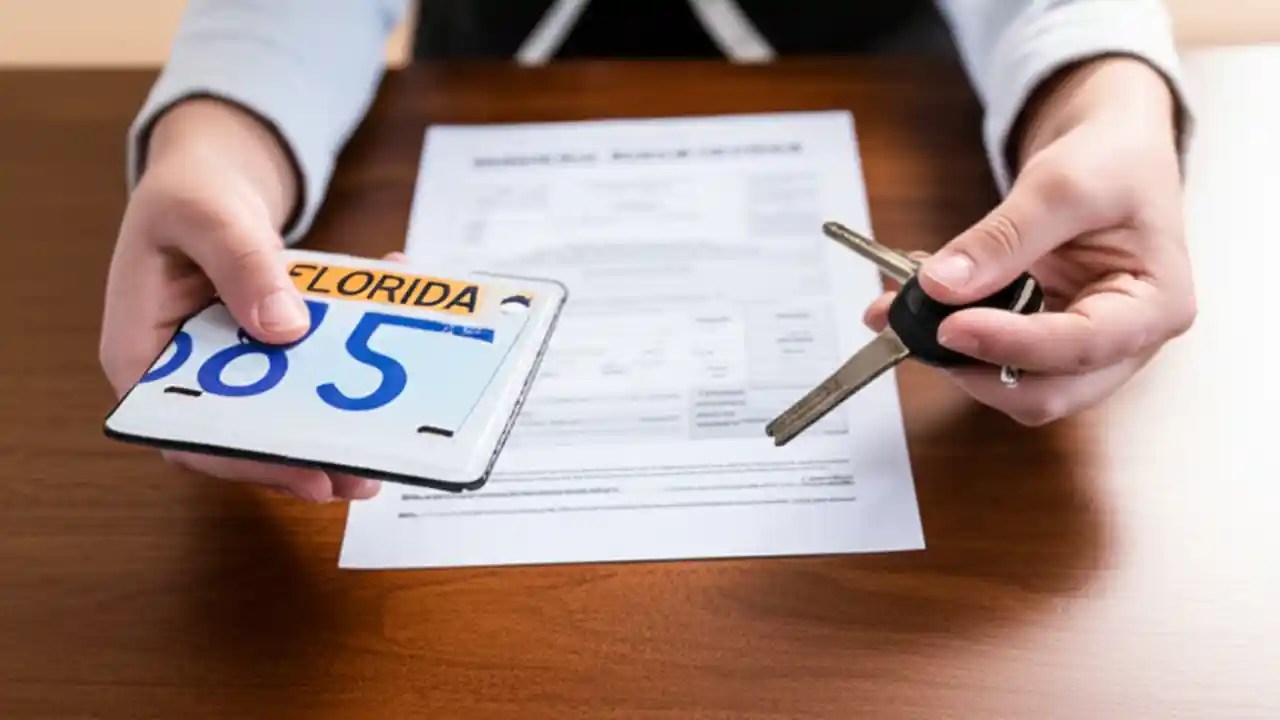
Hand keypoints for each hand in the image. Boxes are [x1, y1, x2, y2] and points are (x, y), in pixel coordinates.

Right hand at [100, 98, 381, 500]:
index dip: (242, 461)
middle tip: (364, 476)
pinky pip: (308, 375)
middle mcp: (183, 374)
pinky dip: (349, 369)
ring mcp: (228, 368)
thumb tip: (285, 327)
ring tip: (387, 448)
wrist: (211, 173)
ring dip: (333, 432)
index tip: (303, 472)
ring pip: (279, 416)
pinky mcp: (269, 355)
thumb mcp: (208, 215)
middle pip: (239, 438)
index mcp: (141, 354)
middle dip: (304, 460)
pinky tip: (398, 343)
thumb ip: (241, 263)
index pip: (183, 433)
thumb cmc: (190, 193)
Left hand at [866, 57, 1195, 424]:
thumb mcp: (1061, 184)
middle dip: (977, 368)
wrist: (1111, 150)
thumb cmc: (1113, 161)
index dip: (1011, 345)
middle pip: (1049, 392)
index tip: (950, 326)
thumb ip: (1003, 237)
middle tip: (918, 329)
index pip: (1082, 347)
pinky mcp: (1044, 341)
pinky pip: (994, 358)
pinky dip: (952, 339)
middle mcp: (1126, 342)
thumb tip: (941, 285)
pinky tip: (917, 304)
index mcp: (1157, 306)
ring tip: (902, 310)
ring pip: (1013, 385)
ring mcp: (1083, 349)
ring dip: (954, 358)